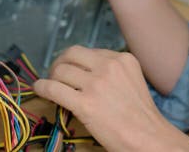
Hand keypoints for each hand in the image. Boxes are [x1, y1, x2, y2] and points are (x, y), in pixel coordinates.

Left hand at [33, 45, 188, 150]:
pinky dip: (42, 87)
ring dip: (51, 77)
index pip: (89, 51)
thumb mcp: (132, 81)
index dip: (76, 61)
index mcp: (123, 59)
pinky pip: (54, 89)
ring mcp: (96, 84)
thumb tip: (85, 73)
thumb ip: (112, 72)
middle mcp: (109, 66)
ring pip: (61, 71)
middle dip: (60, 62)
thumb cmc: (141, 117)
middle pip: (72, 55)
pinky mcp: (85, 104)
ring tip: (50, 85)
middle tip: (56, 73)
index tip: (71, 68)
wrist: (148, 138)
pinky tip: (40, 89)